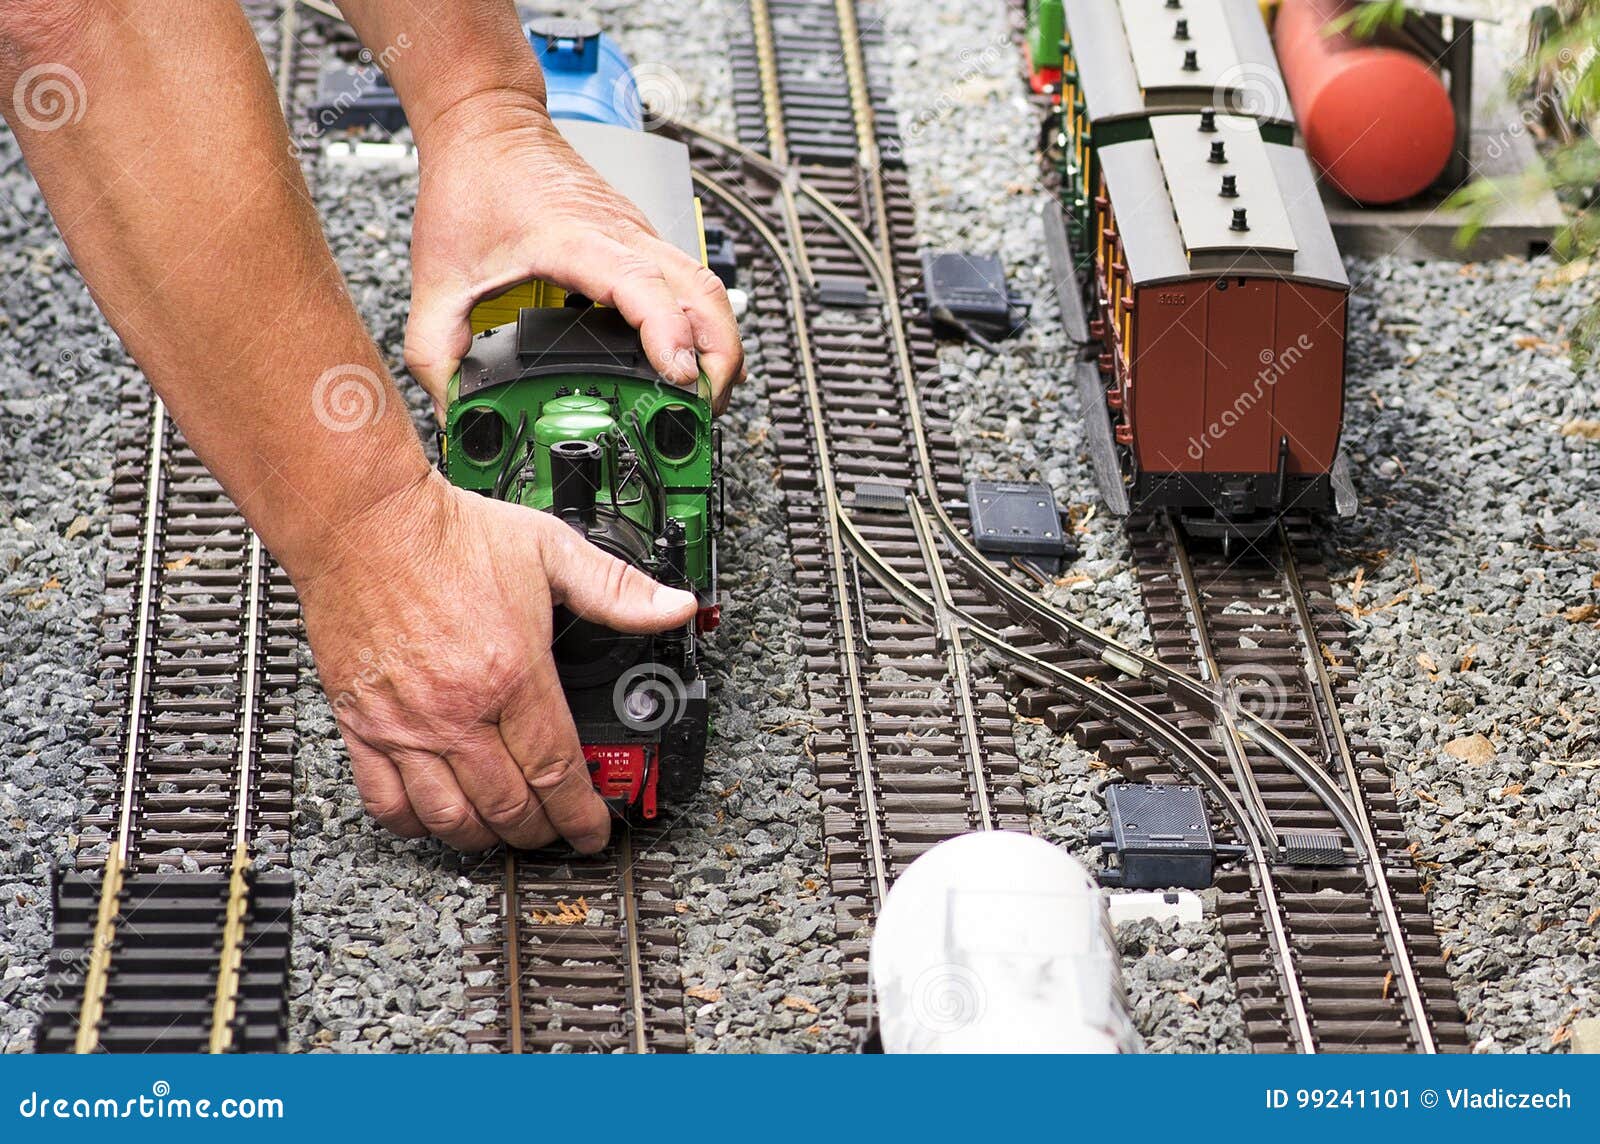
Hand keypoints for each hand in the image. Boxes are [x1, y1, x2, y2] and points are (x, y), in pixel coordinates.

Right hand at [296, 471, 697, 851]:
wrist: (364, 521)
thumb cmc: (448, 534)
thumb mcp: (551, 550)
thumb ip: (616, 588)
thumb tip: (672, 605)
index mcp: (512, 673)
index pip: (557, 770)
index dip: (582, 814)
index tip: (594, 830)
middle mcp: (459, 709)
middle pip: (509, 805)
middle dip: (541, 830)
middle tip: (555, 830)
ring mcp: (406, 723)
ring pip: (449, 817)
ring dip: (483, 837)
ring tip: (503, 830)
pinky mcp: (362, 723)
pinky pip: (386, 800)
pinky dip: (414, 824)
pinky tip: (433, 818)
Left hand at [404, 91, 743, 417]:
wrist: (486, 119)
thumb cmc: (471, 180)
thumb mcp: (436, 275)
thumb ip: (435, 349)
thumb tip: (451, 409)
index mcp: (574, 240)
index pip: (642, 286)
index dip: (668, 334)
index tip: (677, 377)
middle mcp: (621, 234)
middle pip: (702, 294)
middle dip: (717, 359)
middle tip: (704, 412)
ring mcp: (639, 234)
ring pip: (708, 289)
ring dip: (720, 344)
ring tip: (706, 397)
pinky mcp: (640, 238)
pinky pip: (691, 282)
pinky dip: (703, 324)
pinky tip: (688, 359)